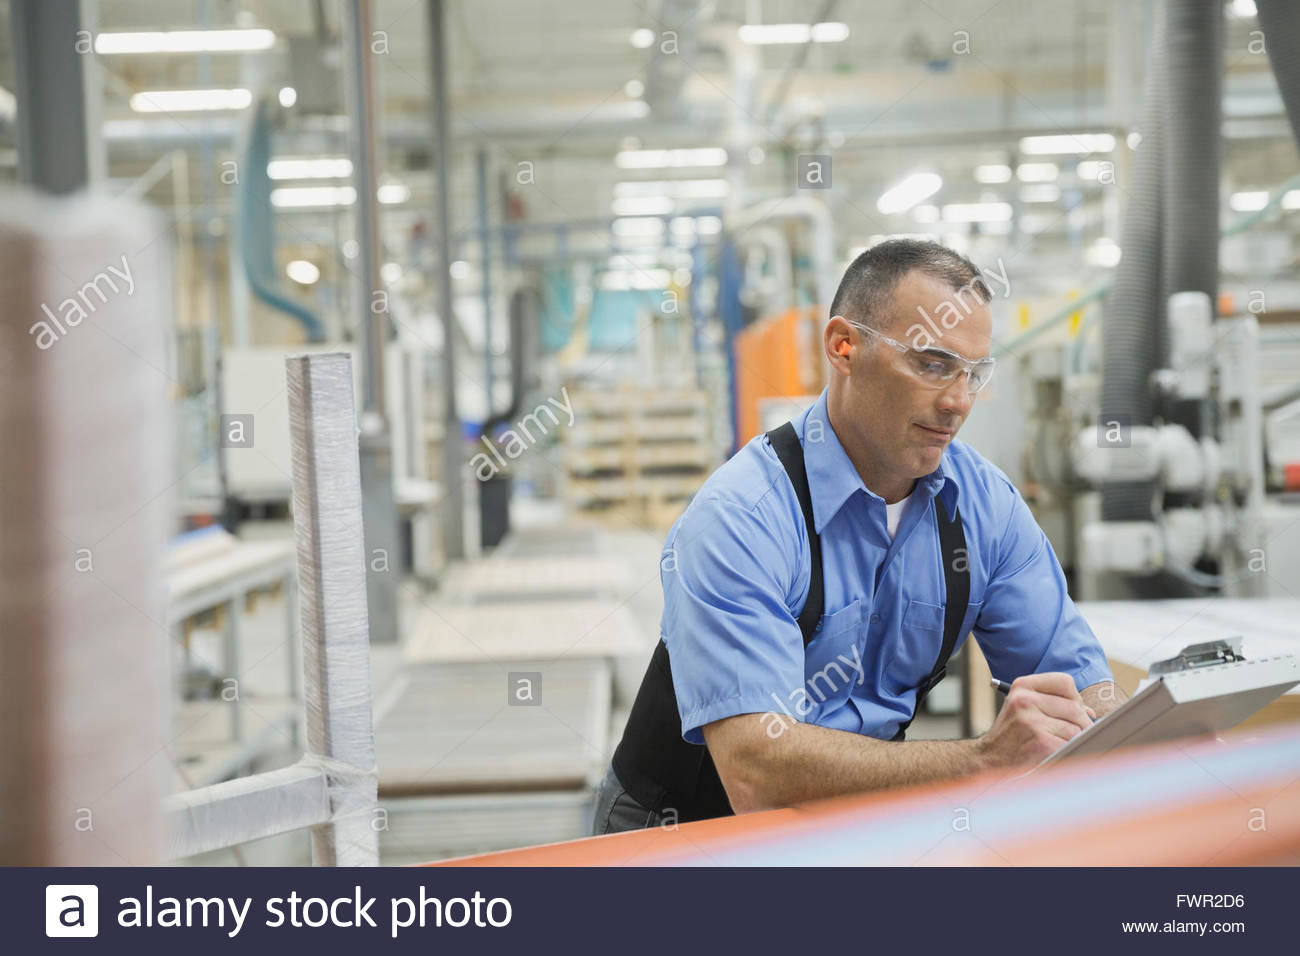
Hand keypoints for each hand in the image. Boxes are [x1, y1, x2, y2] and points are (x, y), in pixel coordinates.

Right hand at [976, 672, 1095, 770]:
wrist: (990, 758)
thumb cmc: (1012, 733)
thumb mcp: (1024, 706)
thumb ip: (1054, 703)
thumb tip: (1089, 712)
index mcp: (1022, 686)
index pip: (1065, 682)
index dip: (1074, 697)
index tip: (1070, 710)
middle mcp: (1025, 700)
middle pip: (1074, 707)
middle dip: (1080, 722)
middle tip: (1071, 732)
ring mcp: (1032, 721)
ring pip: (1075, 728)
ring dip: (1074, 739)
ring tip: (1057, 742)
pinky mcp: (1040, 742)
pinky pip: (1071, 744)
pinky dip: (1068, 750)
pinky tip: (1054, 752)